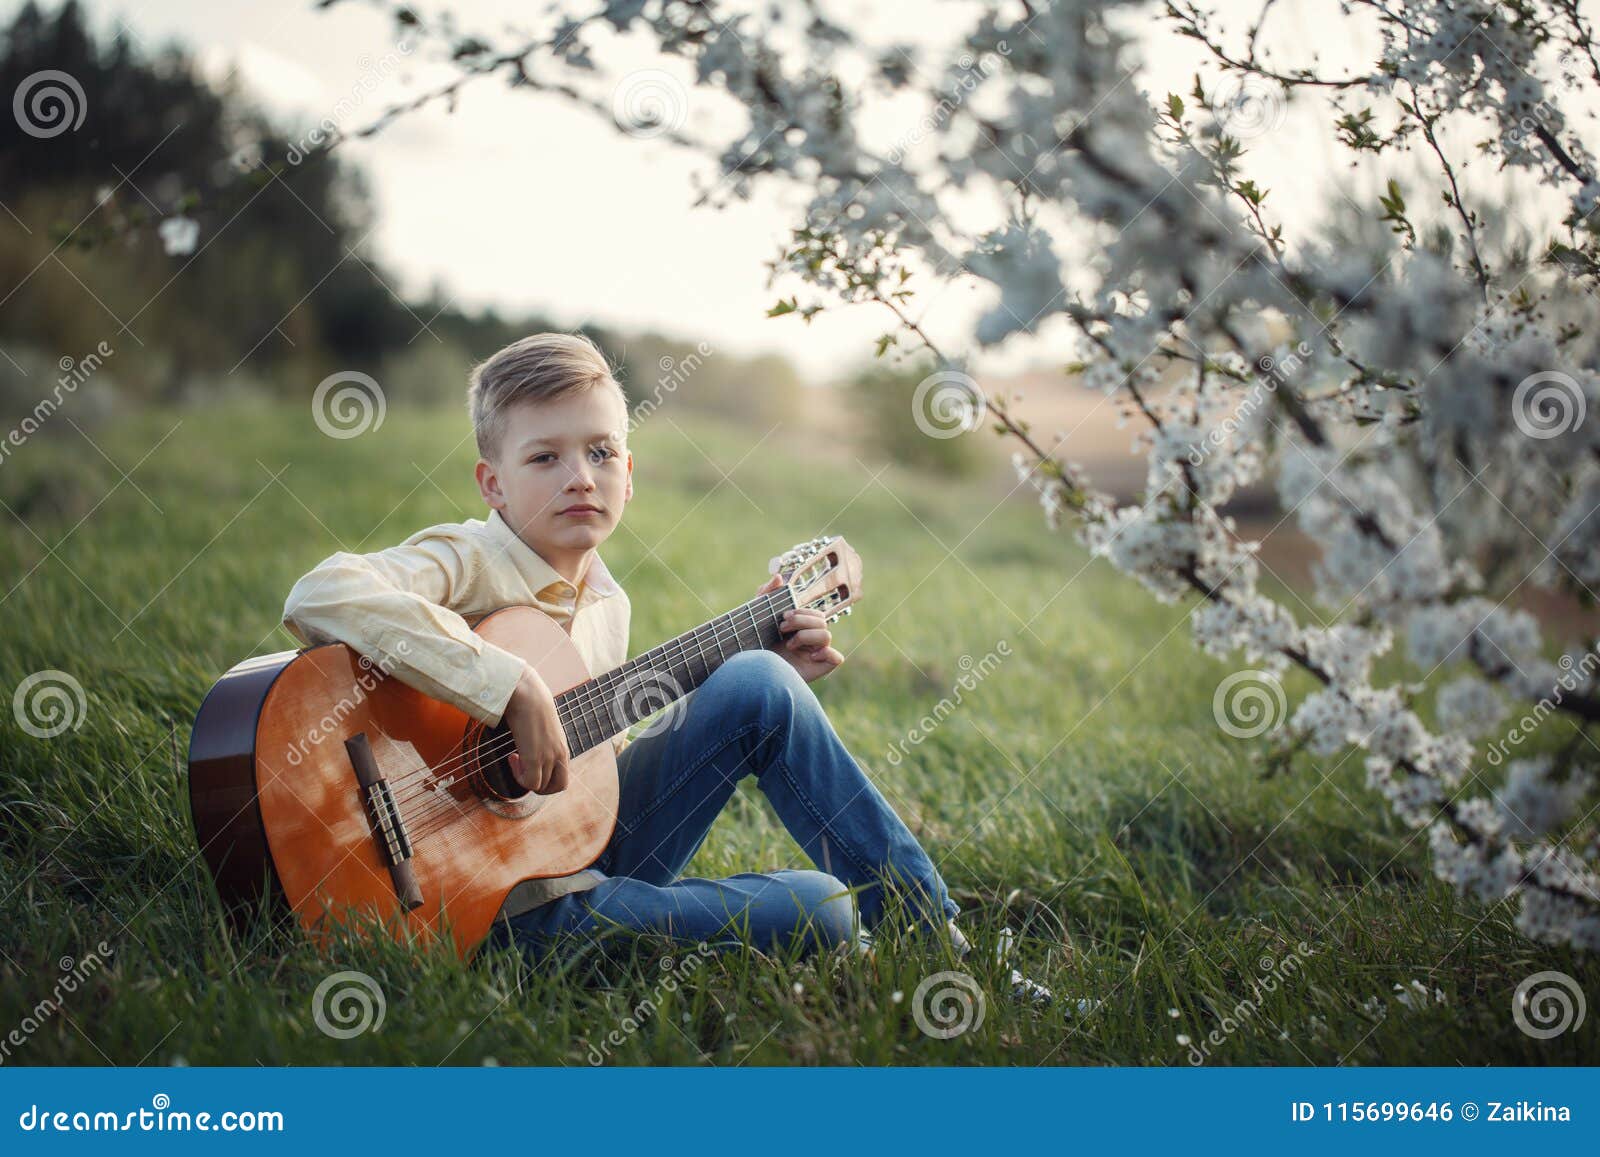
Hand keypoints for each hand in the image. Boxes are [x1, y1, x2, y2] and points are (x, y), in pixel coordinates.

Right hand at [502, 664, 569, 794]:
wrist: (528, 693)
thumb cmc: (532, 703)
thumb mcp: (542, 724)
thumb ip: (542, 735)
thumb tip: (530, 732)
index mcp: (562, 748)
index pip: (563, 777)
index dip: (547, 777)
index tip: (532, 763)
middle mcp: (559, 754)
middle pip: (559, 787)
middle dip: (541, 787)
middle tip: (525, 772)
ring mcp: (549, 756)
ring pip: (542, 787)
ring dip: (526, 780)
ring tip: (516, 759)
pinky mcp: (535, 757)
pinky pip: (531, 783)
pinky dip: (520, 777)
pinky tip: (513, 757)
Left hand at [756, 574, 843, 682]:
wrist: (750, 673)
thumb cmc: (753, 646)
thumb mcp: (756, 616)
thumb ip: (766, 594)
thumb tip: (779, 577)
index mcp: (801, 628)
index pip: (815, 613)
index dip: (802, 612)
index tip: (783, 617)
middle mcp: (810, 640)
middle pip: (822, 621)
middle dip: (801, 621)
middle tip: (781, 629)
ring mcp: (816, 654)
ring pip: (827, 635)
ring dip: (806, 636)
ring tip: (789, 645)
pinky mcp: (819, 668)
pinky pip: (837, 657)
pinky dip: (826, 653)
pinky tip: (808, 656)